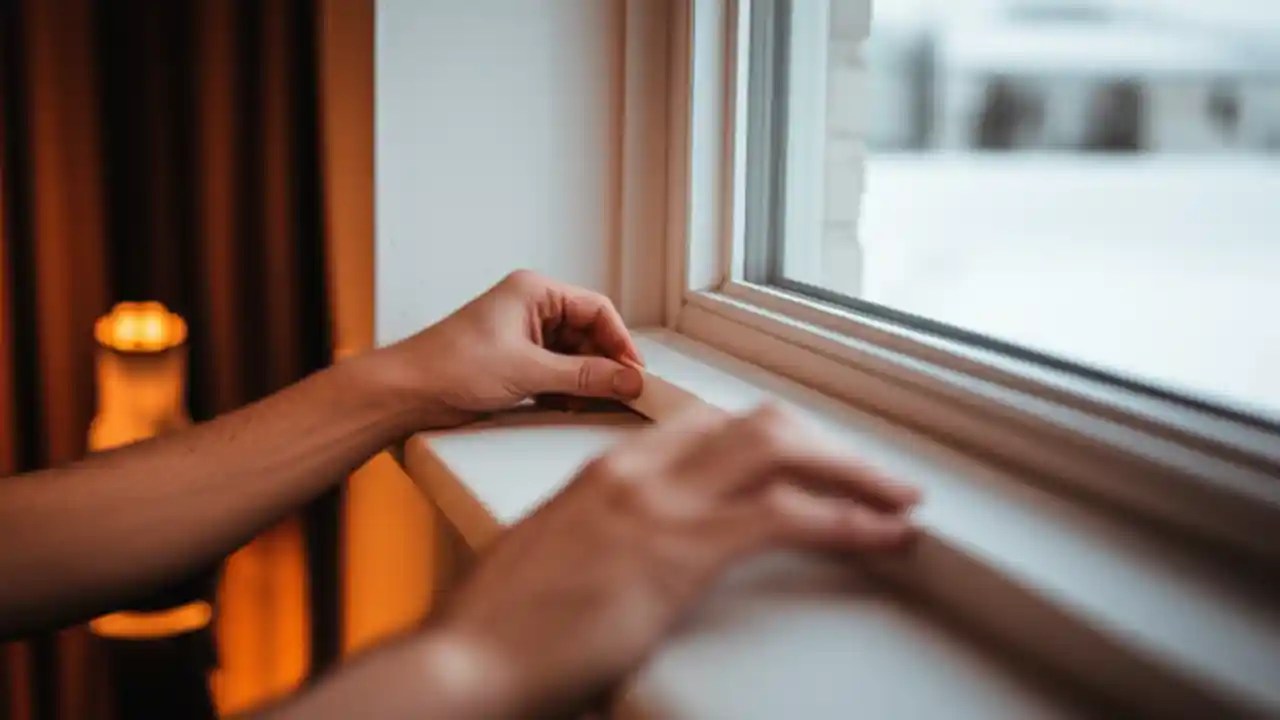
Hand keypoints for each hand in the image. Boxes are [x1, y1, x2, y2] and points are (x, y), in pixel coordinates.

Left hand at [381, 270, 644, 427]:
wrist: (407, 392)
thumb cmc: (449, 365)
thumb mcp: (528, 371)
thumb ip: (584, 376)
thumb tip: (626, 379)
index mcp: (534, 291)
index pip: (596, 309)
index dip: (620, 341)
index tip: (634, 372)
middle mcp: (530, 308)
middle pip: (588, 333)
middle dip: (603, 364)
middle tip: (622, 392)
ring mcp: (522, 335)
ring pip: (573, 355)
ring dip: (584, 380)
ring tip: (591, 402)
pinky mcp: (515, 361)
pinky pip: (555, 371)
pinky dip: (566, 389)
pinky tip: (568, 404)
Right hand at [424, 404, 921, 717]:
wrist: (466, 657)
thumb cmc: (499, 623)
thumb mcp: (558, 554)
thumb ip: (605, 534)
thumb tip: (637, 553)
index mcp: (609, 470)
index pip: (709, 426)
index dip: (771, 440)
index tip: (804, 459)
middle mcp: (640, 470)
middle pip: (757, 425)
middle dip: (823, 447)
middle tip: (866, 475)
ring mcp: (662, 504)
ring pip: (785, 453)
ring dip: (852, 473)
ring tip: (896, 497)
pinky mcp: (681, 550)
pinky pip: (790, 516)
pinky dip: (849, 520)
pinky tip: (881, 534)